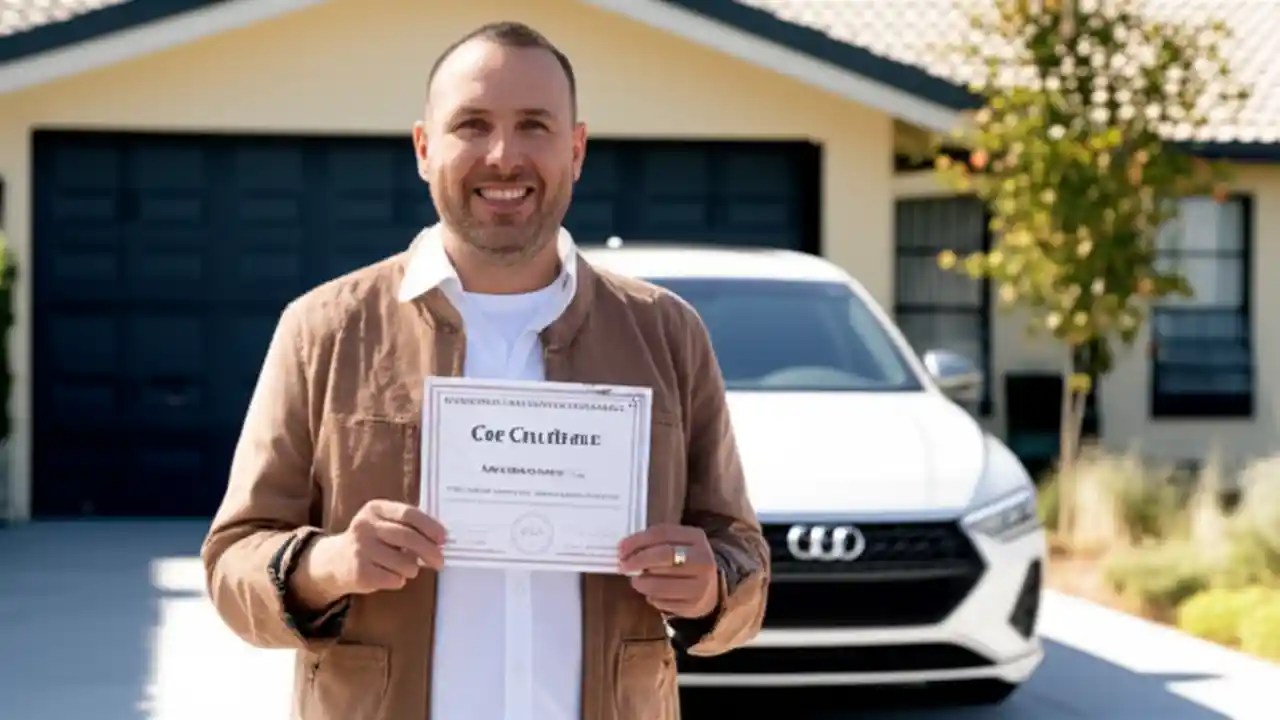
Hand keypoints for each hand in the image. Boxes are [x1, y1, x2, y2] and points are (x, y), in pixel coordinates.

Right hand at [291, 500, 446, 608]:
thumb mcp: (384, 523)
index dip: (430, 526)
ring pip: (404, 562)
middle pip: (408, 538)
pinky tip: (389, 575)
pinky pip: (394, 579)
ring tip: (406, 567)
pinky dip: (399, 580)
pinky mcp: (359, 572)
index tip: (443, 538)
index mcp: (375, 509)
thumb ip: (409, 526)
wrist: (335, 561)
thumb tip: (441, 540)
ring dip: (412, 568)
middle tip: (440, 561)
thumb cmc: (371, 541)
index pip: (409, 514)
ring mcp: (360, 549)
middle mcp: (365, 526)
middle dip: (430, 551)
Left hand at [618, 523, 718, 618]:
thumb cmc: (685, 562)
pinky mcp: (693, 605)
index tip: (621, 549)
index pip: (662, 533)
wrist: (711, 588)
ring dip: (641, 583)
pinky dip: (651, 596)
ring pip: (660, 583)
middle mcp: (702, 560)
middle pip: (663, 555)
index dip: (638, 540)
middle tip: (624, 566)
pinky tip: (652, 592)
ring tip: (636, 581)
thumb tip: (624, 549)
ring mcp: (700, 585)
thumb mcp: (677, 544)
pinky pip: (662, 601)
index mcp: (696, 537)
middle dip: (637, 561)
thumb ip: (654, 542)